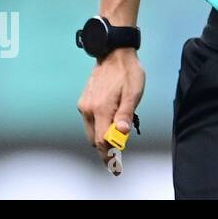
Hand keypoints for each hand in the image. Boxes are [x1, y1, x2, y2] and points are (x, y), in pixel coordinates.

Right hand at [77, 47, 143, 174]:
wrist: (114, 53)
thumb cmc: (127, 72)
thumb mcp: (133, 92)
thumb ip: (126, 114)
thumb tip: (121, 133)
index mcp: (100, 109)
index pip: (101, 140)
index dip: (109, 154)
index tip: (115, 165)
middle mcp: (88, 109)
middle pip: (94, 139)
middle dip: (106, 148)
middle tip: (119, 152)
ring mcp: (84, 105)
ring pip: (91, 131)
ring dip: (102, 137)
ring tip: (118, 134)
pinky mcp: (84, 102)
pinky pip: (90, 121)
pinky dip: (99, 127)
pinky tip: (111, 122)